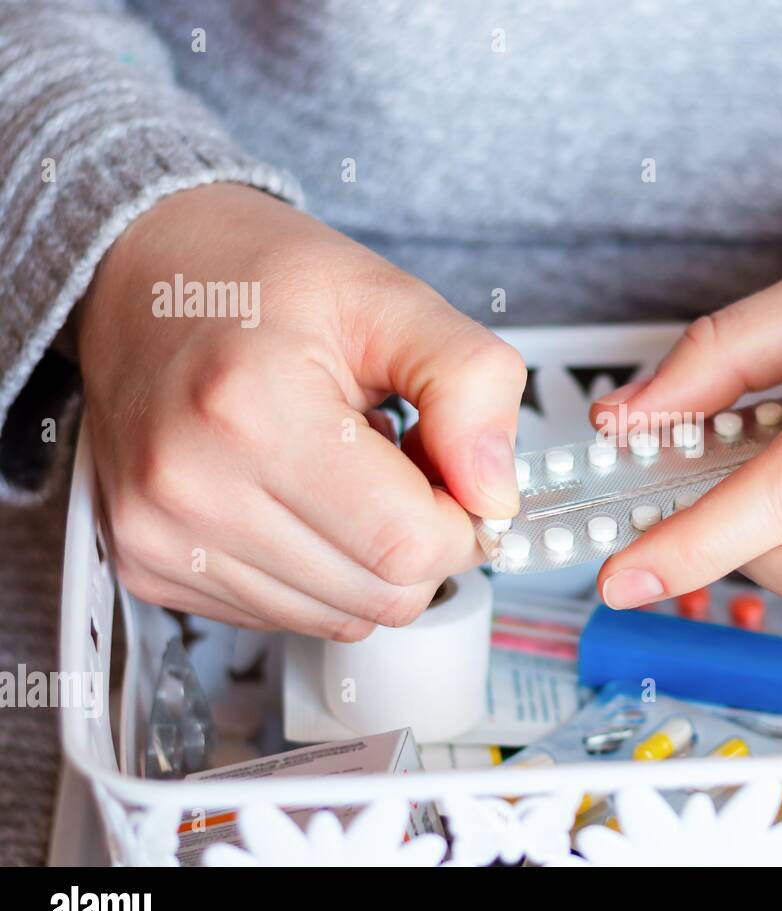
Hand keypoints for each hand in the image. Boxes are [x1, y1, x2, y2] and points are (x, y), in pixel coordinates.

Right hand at [77, 184, 524, 638]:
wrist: (138, 276)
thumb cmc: (259, 281)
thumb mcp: (390, 298)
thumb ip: (471, 383)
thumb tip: (497, 493)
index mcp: (252, 408)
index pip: (407, 543)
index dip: (463, 518)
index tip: (456, 470)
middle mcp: (193, 486)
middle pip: (382, 594)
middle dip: (424, 540)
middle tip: (405, 464)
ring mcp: (162, 537)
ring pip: (341, 617)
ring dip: (372, 559)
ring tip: (346, 473)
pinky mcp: (150, 568)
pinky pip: (288, 616)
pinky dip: (322, 571)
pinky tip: (303, 499)